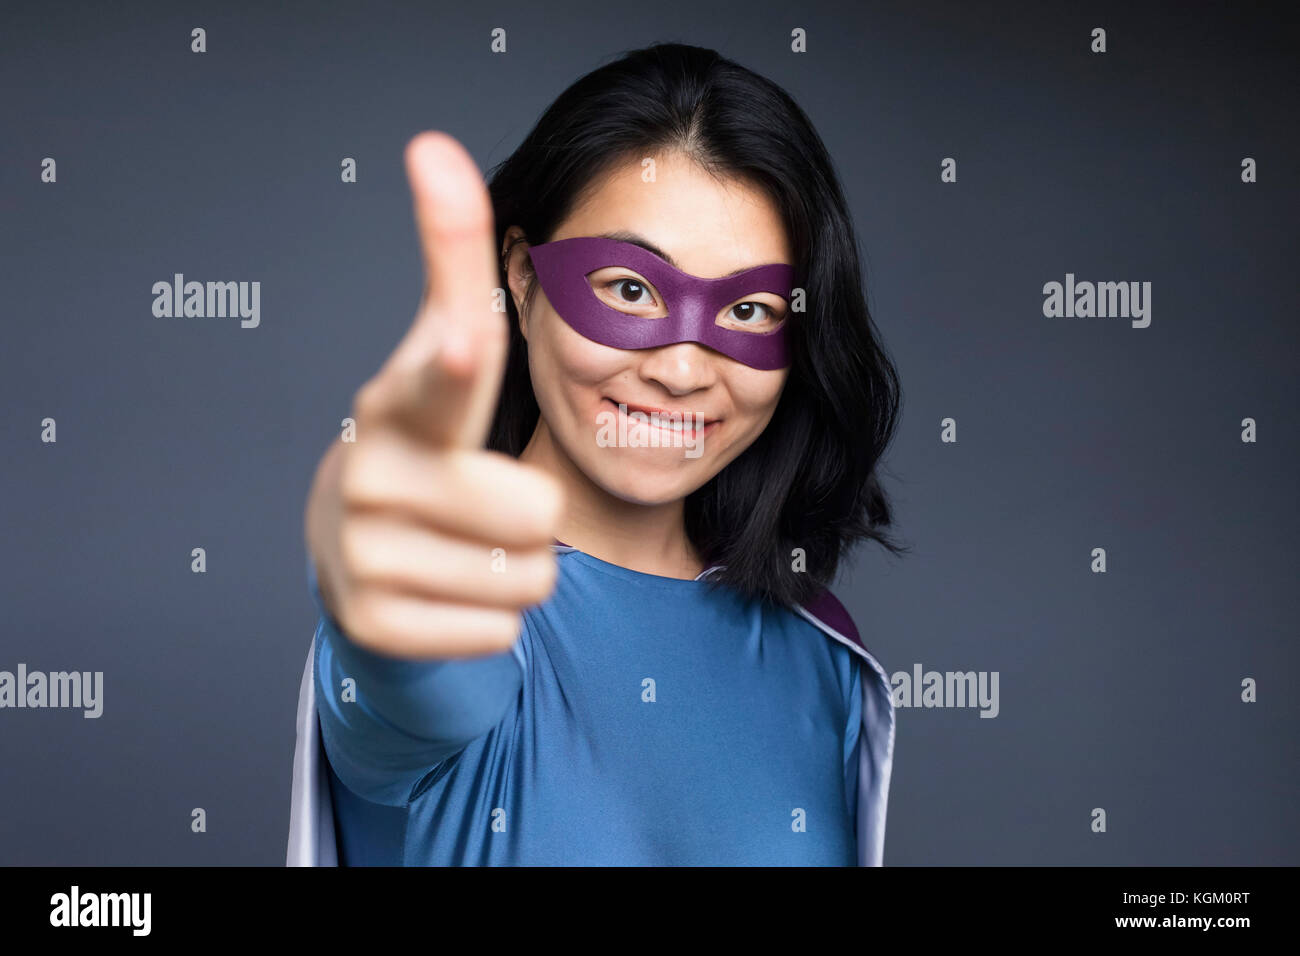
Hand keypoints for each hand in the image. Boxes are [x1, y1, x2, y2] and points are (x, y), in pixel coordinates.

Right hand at [304, 132, 562, 658]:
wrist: (355, 552)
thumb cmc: (426, 445)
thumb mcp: (443, 358)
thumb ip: (453, 260)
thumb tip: (438, 146)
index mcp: (400, 402)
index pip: (443, 373)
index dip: (458, 357)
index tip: (467, 337)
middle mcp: (370, 474)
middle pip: (537, 516)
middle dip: (529, 520)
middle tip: (477, 508)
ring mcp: (362, 555)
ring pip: (529, 579)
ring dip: (514, 569)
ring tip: (459, 545)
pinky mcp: (372, 623)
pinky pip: (502, 631)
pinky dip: (490, 617)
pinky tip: (444, 590)